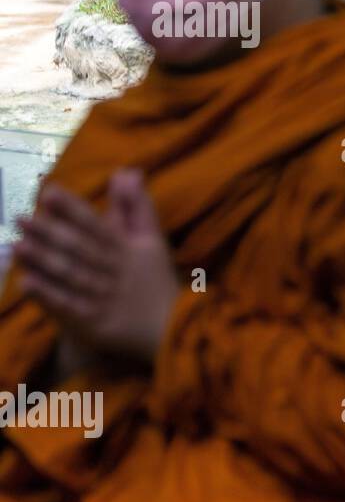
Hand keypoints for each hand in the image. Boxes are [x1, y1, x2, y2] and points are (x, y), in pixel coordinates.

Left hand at [15, 169, 178, 366]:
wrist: (170, 330)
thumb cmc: (154, 281)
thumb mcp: (152, 241)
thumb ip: (138, 206)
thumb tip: (127, 171)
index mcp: (130, 251)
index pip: (98, 226)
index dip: (74, 210)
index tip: (48, 193)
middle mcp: (117, 273)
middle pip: (82, 250)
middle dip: (51, 233)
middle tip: (20, 217)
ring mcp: (106, 299)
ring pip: (73, 276)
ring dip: (45, 261)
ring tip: (17, 244)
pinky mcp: (96, 325)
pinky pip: (70, 308)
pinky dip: (49, 296)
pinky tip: (26, 283)